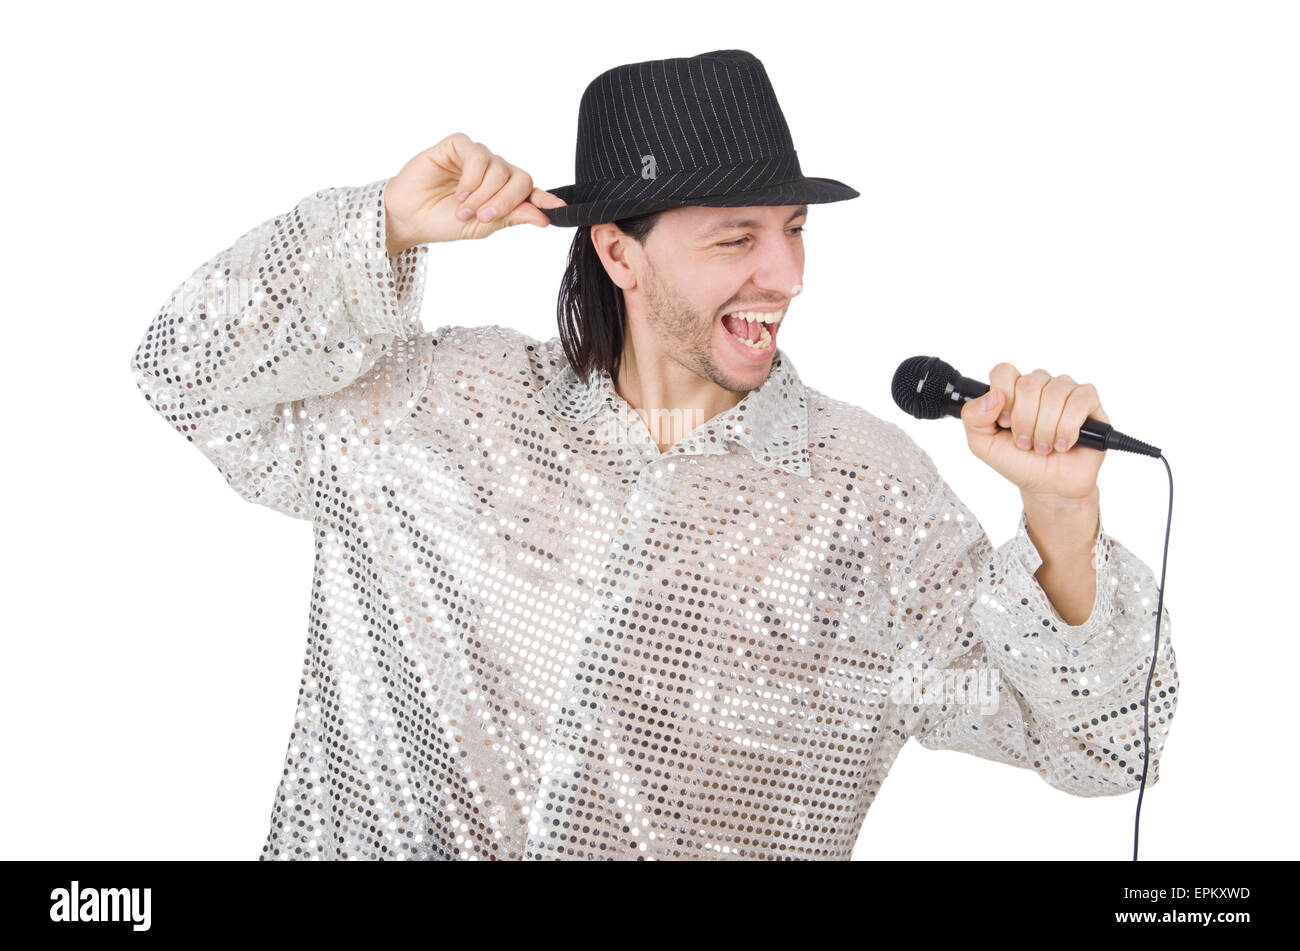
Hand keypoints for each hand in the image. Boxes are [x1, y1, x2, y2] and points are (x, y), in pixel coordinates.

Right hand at [383, 132, 567, 253]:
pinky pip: (477, 156)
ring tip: (463, 209)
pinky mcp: (457, 146)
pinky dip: (472, 178)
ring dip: (483, 194)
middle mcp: (494, 172)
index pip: (531, 192)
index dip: (547, 199)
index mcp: (504, 192)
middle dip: (506, 200)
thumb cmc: (444, 222)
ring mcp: (477, 158)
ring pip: (499, 168)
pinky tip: (460, 192)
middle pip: (520, 178)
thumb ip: (513, 217)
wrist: (410, 218)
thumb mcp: (483, 226)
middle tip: (484, 217)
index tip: (560, 209)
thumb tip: (544, 217)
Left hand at [959, 363, 1109, 500]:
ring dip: (1046, 428)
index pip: (1004, 372)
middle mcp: (1039, 385)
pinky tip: (1064, 443)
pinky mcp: (1088, 400)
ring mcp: (1065, 390)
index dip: (1004, 396)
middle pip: (1029, 383)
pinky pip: (1079, 400)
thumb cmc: (1018, 462)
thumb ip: (973, 418)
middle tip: (1026, 442)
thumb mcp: (983, 445)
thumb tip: (992, 396)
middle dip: (1025, 421)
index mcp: (1013, 390)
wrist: (1050, 487)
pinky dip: (1068, 427)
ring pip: (1054, 393)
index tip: (1004, 423)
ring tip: (1045, 447)